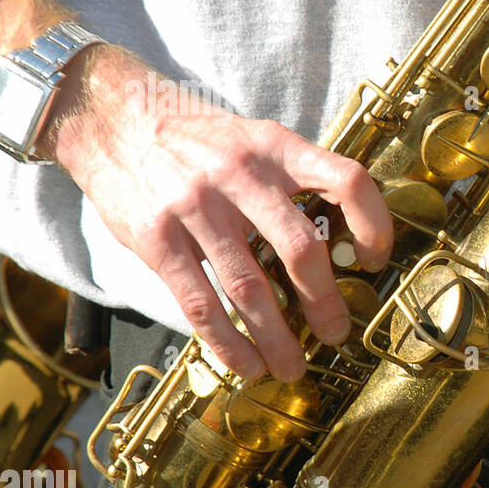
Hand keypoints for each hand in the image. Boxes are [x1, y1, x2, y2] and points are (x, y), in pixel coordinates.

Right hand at [48, 46, 393, 382]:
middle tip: (336, 333)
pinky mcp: (157, 238)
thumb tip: (346, 236)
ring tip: (293, 367)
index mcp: (277, 147)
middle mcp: (241, 174)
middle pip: (300, 248)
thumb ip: (297, 176)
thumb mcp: (256, 137)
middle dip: (324, 302)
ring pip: (250, 288)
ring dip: (277, 338)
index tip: (374, 260)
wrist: (114, 120)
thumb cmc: (200, 139)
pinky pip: (200, 303)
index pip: (347, 181)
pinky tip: (245, 363)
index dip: (373, 224)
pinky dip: (227, 342)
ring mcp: (196, 207)